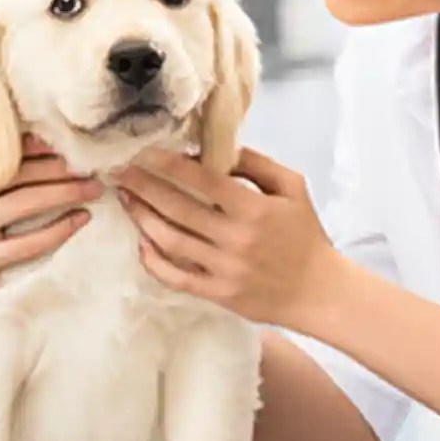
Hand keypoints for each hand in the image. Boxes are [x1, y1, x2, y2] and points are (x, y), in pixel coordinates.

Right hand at [0, 135, 102, 295]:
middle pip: (22, 196)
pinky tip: (78, 220)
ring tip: (93, 192)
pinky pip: (31, 256)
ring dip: (67, 205)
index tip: (71, 148)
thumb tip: (46, 136)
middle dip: (63, 180)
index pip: (6, 167)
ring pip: (29, 228)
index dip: (41, 156)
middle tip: (93, 171)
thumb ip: (1, 164)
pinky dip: (59, 235)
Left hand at [113, 146, 341, 327]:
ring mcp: (224, 269)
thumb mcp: (292, 188)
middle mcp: (236, 239)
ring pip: (170, 241)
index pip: (202, 180)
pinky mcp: (218, 294)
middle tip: (119, 171)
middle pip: (177, 208)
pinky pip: (176, 277)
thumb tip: (216, 147)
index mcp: (254, 208)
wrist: (320, 291)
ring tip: (125, 199)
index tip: (142, 151)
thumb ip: (256, 164)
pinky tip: (141, 243)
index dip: (168, 164)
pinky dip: (154, 261)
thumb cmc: (305, 234)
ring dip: (142, 217)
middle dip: (143, 186)